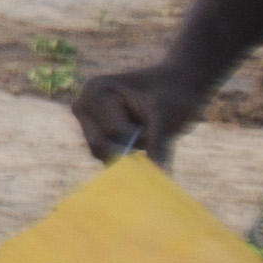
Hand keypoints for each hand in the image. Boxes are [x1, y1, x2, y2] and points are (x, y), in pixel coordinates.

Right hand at [73, 62, 205, 163]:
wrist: (180, 84)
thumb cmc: (175, 94)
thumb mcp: (168, 118)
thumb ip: (158, 147)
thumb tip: (159, 179)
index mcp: (95, 91)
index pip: (111, 133)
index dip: (139, 138)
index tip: (157, 125)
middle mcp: (83, 105)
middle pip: (101, 146)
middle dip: (131, 147)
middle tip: (153, 131)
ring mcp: (86, 120)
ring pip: (103, 154)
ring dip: (131, 151)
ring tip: (147, 130)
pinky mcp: (94, 132)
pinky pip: (107, 156)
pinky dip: (129, 155)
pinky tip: (143, 137)